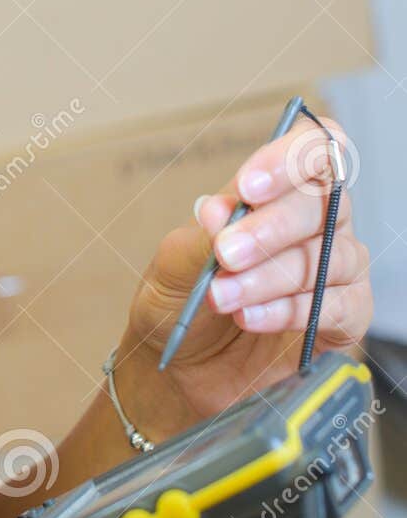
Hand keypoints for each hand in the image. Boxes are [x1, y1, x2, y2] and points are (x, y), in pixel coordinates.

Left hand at [121, 113, 371, 424]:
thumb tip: (222, 210)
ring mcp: (336, 269)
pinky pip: (339, 306)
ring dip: (271, 277)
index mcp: (276, 193)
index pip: (314, 151)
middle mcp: (314, 223)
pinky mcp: (345, 317)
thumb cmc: (178, 301)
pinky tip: (252, 317)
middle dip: (270, 229)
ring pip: (330, 258)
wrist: (176, 366)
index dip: (291, 160)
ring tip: (222, 297)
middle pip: (324, 203)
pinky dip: (292, 312)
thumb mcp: (173, 264)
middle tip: (225, 253)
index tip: (250, 187)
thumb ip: (200, 236)